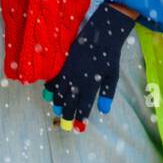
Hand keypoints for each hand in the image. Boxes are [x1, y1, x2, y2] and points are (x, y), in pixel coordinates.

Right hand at [42, 3, 137, 131]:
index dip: (80, 119)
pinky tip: (50, 95)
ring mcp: (67, 73)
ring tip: (59, 110)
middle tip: (66, 125)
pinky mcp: (62, 65)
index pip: (83, 108)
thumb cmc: (109, 57)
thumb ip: (107, 94)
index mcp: (91, 86)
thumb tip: (104, 111)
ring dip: (57, 104)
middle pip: (68, 104)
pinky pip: (52, 81)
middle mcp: (77, 82)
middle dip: (66, 116)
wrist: (100, 34)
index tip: (79, 127)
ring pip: (57, 95)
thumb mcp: (112, 76)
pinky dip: (50, 90)